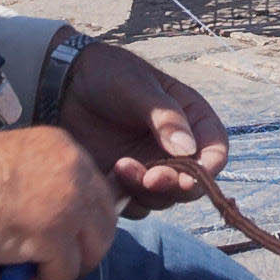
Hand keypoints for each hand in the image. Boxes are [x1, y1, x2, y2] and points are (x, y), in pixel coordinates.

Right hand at [0, 123, 118, 279]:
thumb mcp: (17, 161)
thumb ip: (44, 180)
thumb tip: (53, 221)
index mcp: (66, 149)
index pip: (96, 191)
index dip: (83, 220)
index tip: (62, 236)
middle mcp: (77, 172)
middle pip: (105, 221)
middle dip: (86, 246)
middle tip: (59, 262)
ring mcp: (70, 205)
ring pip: (93, 249)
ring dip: (70, 267)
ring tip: (39, 273)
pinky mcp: (55, 237)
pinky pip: (65, 272)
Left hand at [50, 35, 225, 212]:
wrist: (63, 84)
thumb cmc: (107, 74)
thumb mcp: (137, 86)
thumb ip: (164, 117)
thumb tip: (188, 150)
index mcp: (192, 119)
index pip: (215, 151)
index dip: (208, 168)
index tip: (188, 176)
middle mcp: (178, 148)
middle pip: (192, 184)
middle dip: (173, 185)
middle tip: (150, 178)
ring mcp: (152, 166)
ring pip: (163, 198)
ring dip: (145, 191)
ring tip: (119, 166)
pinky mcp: (126, 182)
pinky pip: (135, 204)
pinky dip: (125, 197)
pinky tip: (106, 173)